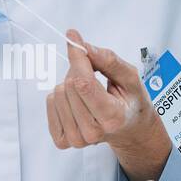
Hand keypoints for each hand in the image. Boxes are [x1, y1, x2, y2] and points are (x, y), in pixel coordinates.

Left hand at [45, 29, 172, 180]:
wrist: (129, 129)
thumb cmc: (130, 102)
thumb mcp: (130, 77)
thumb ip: (108, 60)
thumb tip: (82, 45)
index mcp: (113, 118)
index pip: (84, 83)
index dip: (77, 57)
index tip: (74, 38)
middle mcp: (93, 133)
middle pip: (70, 86)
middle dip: (79, 72)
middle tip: (95, 78)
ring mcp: (76, 140)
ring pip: (57, 94)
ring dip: (71, 85)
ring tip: (88, 94)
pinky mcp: (62, 141)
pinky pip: (49, 104)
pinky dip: (61, 97)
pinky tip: (77, 103)